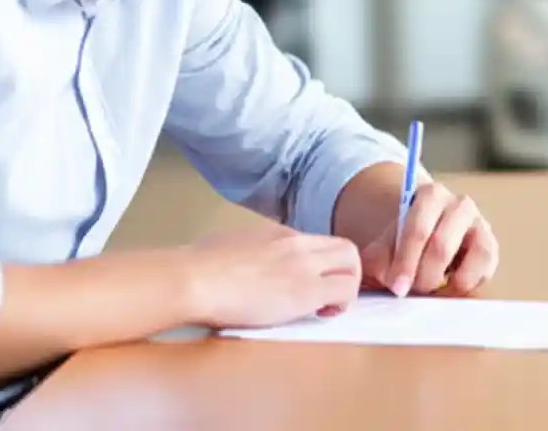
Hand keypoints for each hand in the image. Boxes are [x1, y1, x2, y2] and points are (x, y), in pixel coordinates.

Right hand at [186, 224, 360, 328]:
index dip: (322, 265)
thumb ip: (250, 250)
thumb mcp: (230, 244)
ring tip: (328, 307)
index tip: (310, 283)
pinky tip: (323, 315)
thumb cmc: (198, 267)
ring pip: (353, 263)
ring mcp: (303, 264)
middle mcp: (297, 243)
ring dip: (348, 287)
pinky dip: (343, 304)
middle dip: (345, 273)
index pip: (319, 243)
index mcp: (278, 233)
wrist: (195, 278)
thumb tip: (244, 262)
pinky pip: (345, 291)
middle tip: (330, 296)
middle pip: (345, 247)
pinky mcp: (305, 290)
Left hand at [359, 183, 498, 297]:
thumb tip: (378, 277)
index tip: (397, 286)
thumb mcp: (383, 247)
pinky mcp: (490, 246)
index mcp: (429, 195)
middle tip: (410, 291)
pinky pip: (485, 269)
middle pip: (442, 246)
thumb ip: (376, 260)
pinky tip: (447, 287)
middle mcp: (459, 204)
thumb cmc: (402, 244)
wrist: (424, 240)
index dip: (405, 261)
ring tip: (429, 289)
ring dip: (447, 280)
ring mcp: (479, 224)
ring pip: (469, 255)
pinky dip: (465, 284)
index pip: (418, 228)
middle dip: (423, 275)